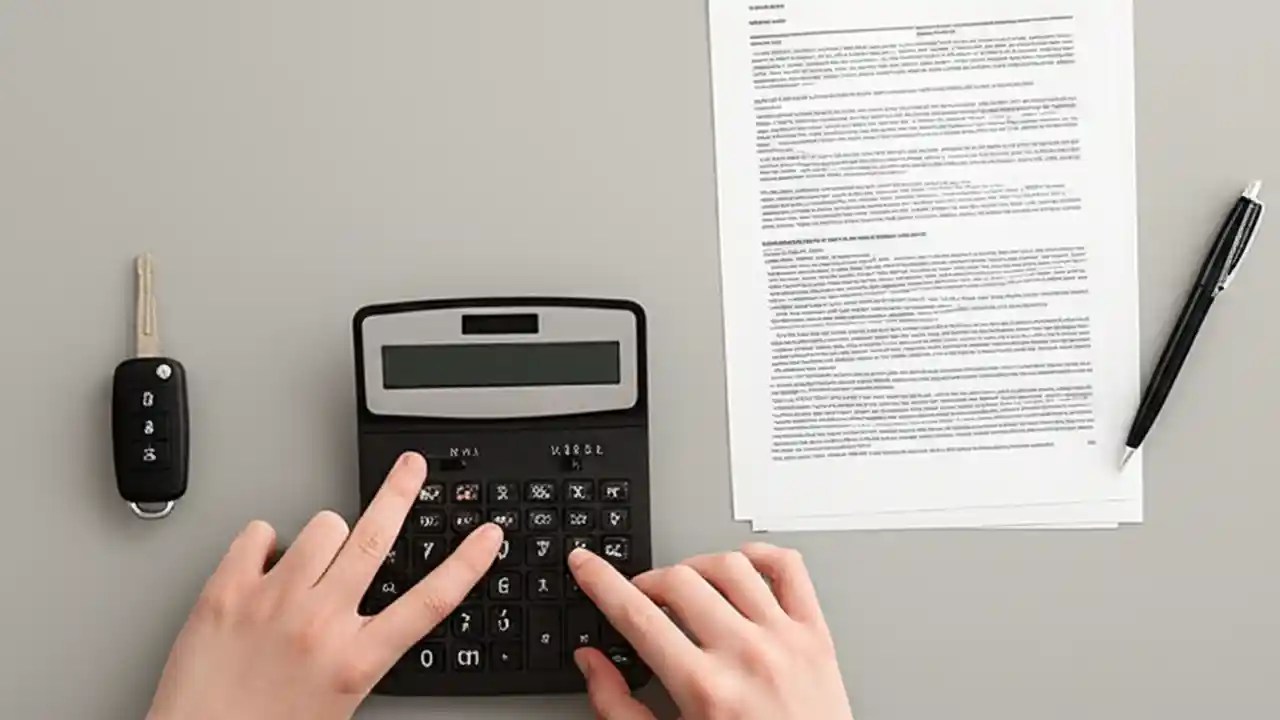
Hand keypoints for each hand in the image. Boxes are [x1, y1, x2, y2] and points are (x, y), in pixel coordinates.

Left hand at [146, 452, 502, 719]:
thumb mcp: (338, 698)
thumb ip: (358, 650)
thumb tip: (368, 606)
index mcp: (354, 660)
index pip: (430, 602)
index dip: (467, 563)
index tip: (487, 536)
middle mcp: (319, 624)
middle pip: (374, 538)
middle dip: (400, 492)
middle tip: (411, 467)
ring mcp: (272, 602)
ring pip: (320, 526)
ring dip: (320, 539)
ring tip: (306, 566)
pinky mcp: (226, 590)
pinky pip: (260, 532)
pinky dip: (263, 543)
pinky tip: (262, 566)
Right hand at [569, 544, 852, 719]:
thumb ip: (619, 707)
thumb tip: (593, 663)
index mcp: (705, 689)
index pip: (636, 615)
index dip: (601, 582)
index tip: (585, 564)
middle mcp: (746, 656)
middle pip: (679, 581)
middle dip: (648, 583)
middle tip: (642, 600)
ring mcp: (785, 640)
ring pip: (730, 566)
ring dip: (696, 567)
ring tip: (688, 588)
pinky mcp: (816, 635)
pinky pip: (790, 569)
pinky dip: (762, 556)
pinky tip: (742, 568)